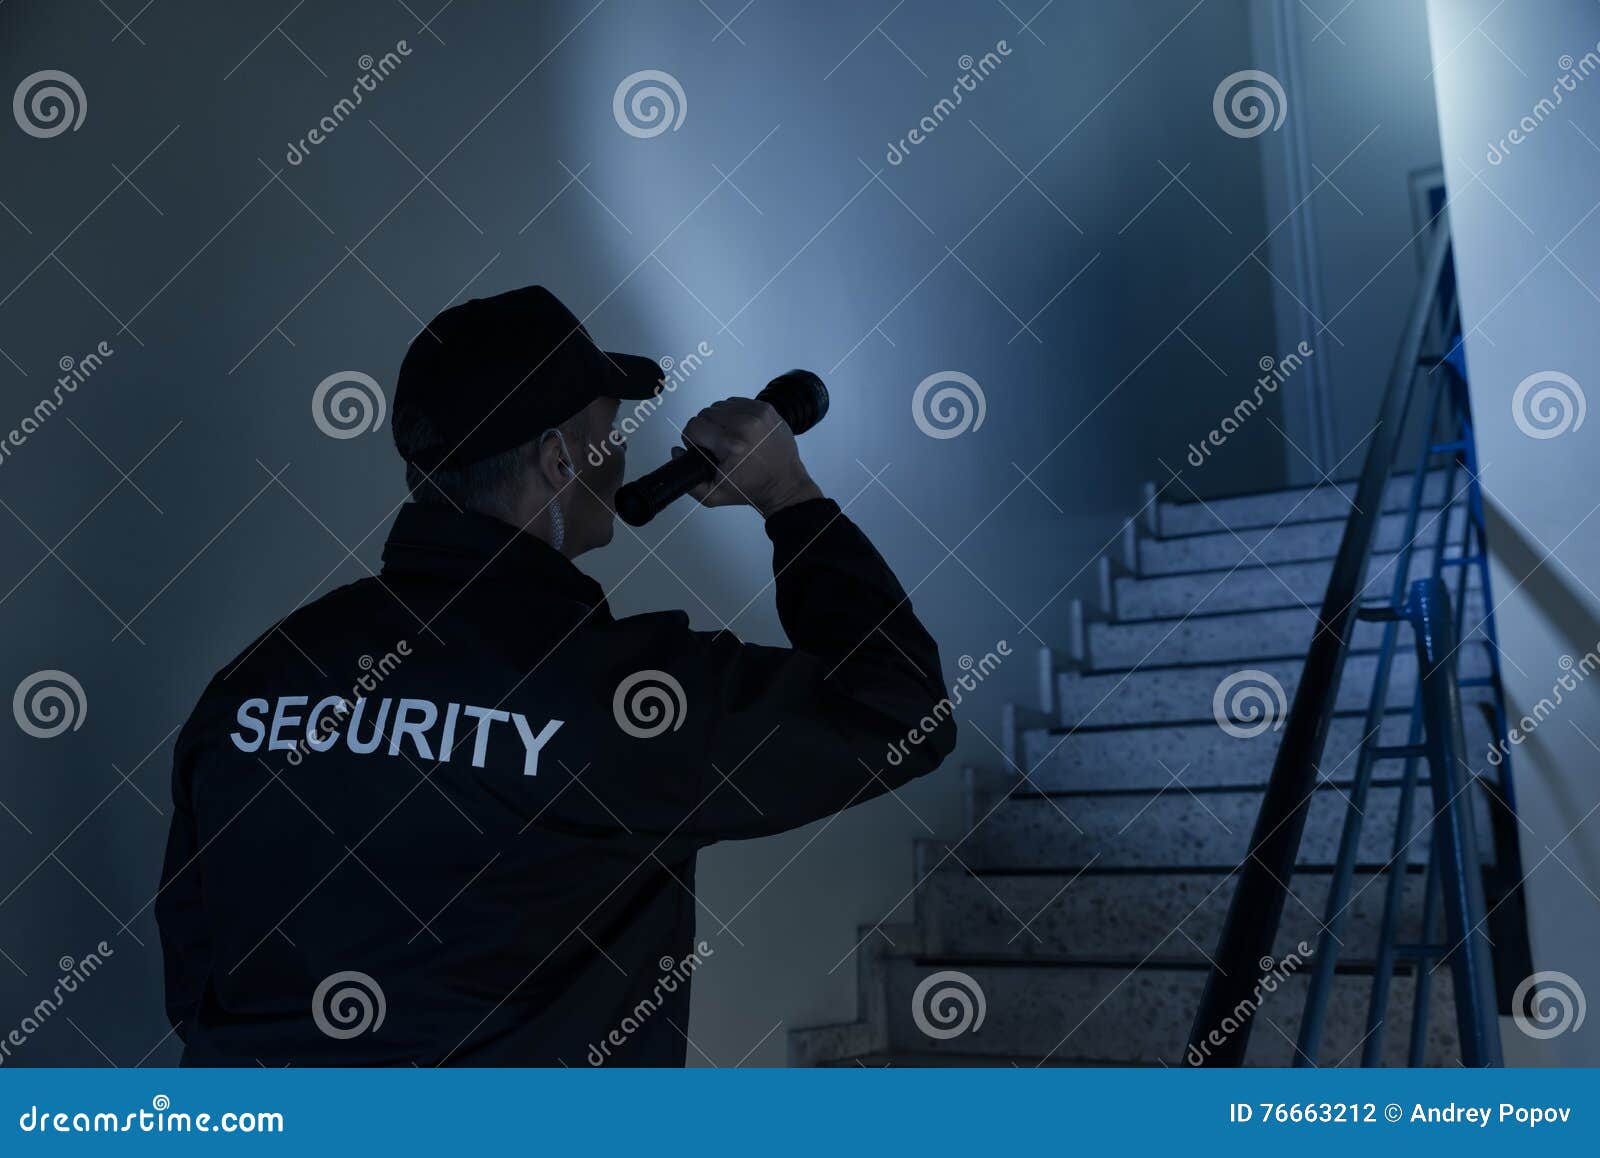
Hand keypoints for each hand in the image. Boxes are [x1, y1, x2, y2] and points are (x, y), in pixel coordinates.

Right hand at [677, 397, 822, 517]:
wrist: (784, 484)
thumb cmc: (754, 488)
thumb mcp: (713, 495)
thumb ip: (688, 479)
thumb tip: (677, 451)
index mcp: (732, 445)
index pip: (694, 426)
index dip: (692, 439)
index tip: (700, 448)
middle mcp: (746, 425)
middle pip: (705, 413)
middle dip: (706, 430)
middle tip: (716, 446)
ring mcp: (758, 414)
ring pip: (720, 406)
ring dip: (719, 421)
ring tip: (728, 438)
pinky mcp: (766, 409)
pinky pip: (737, 402)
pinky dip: (734, 415)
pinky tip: (739, 430)